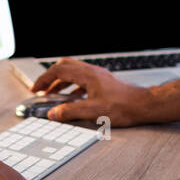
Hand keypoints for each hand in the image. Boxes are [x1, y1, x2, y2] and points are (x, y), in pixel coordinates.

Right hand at [29, 57, 151, 127]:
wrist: (143, 105)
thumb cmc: (123, 106)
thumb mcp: (93, 112)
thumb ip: (70, 112)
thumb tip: (53, 113)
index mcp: (87, 75)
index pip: (58, 70)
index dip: (44, 79)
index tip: (36, 89)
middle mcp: (92, 71)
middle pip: (64, 66)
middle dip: (50, 77)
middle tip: (41, 88)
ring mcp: (98, 76)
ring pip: (73, 72)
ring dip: (61, 82)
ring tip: (53, 94)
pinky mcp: (103, 82)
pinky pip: (82, 79)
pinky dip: (72, 86)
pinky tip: (72, 98)